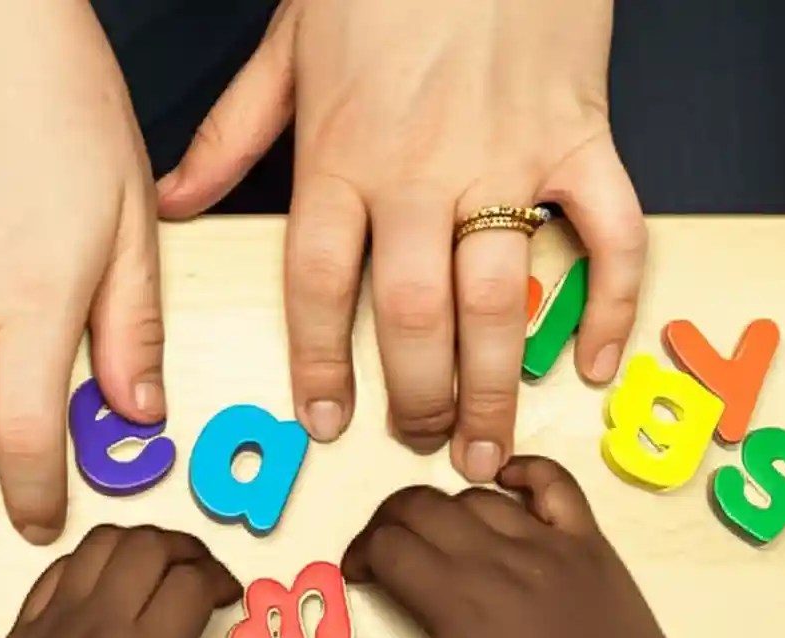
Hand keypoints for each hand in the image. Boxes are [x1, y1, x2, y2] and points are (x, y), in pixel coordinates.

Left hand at [0, 525, 299, 637]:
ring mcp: (54, 623)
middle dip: (186, 549)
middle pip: (149, 545)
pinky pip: (56, 568)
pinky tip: (102, 585)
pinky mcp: (20, 633)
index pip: (193, 580)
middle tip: (201, 575)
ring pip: (100, 541)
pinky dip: (86, 561)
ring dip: (136, 543)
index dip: (221, 578)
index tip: (229, 596)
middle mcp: (99, 626)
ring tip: (156, 569)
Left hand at [158, 0, 646, 482]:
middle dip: (415, 395)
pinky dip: (610, 303)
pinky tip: (594, 362)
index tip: (328, 419)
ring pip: (502, 298)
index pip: (320, 284)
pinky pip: (610, 234)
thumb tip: (174, 202)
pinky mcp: (581, 139)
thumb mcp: (287, 46)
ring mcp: (508, 159)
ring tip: (486, 443)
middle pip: (414, 313)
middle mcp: (421, 171)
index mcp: (343, 152)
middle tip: (419, 440)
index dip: (320, 364)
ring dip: (494, 384)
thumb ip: (232, 137)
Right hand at [295, 456, 745, 637]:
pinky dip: (523, 471)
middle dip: (389, 521)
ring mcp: (545, 541)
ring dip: (445, 508)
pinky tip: (504, 482)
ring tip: (442, 540)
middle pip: (419, 505)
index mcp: (457, 599)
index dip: (361, 552)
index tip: (362, 573)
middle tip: (387, 551)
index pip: (386, 544)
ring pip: (473, 494)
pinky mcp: (585, 538)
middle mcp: (496, 557)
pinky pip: (551, 480)